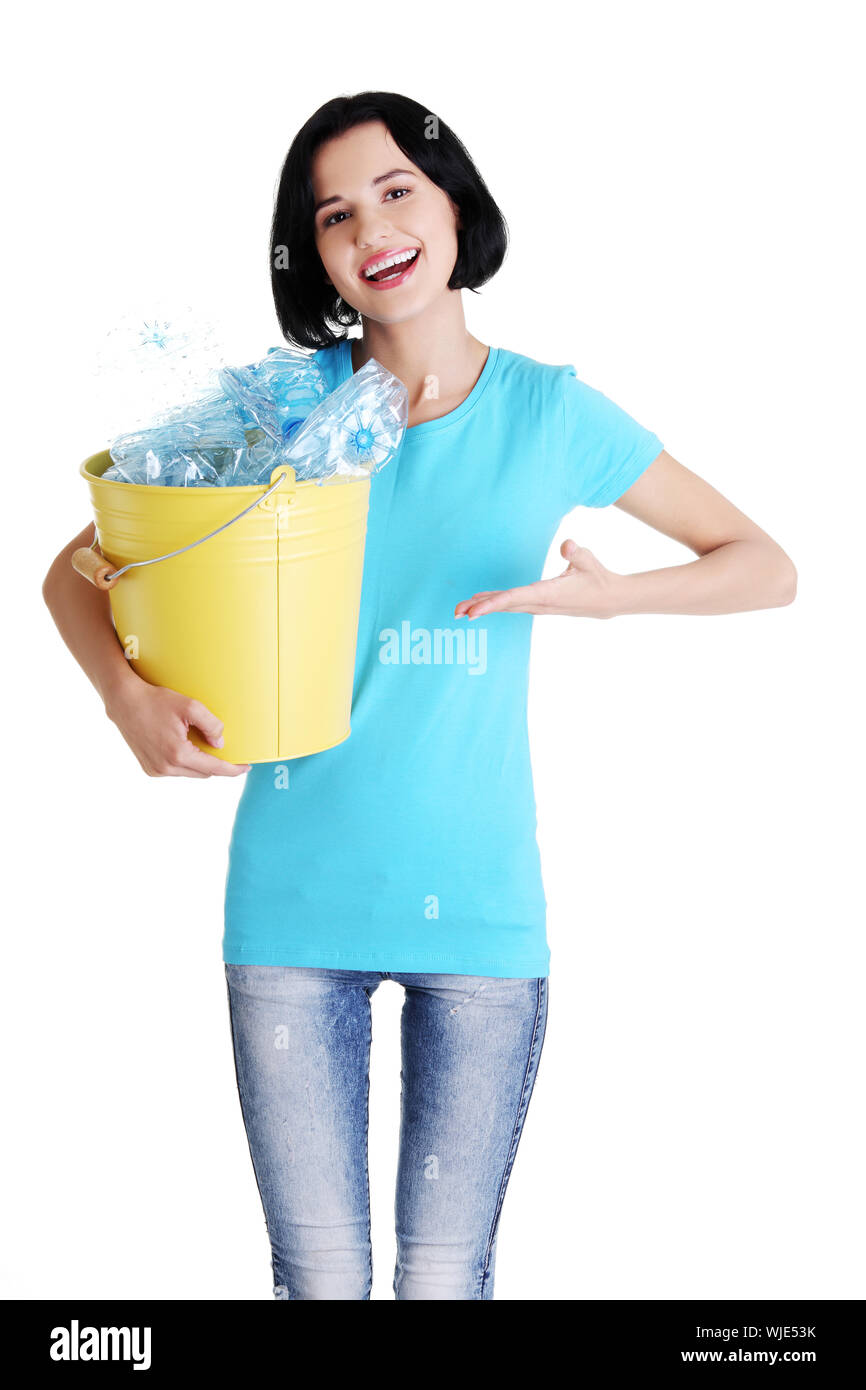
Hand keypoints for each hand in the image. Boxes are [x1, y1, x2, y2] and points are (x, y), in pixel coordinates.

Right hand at [106, 680, 250, 777]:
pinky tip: (184, 746)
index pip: (214, 768)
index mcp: (178, 755)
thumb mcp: (190, 706)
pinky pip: (176, 770)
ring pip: (189, 772)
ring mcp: (155, 770)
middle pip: (203, 773)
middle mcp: (166, 767)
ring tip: (203, 745)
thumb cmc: (156, 700)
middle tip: (226, 751)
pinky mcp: (149, 768)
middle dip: (216, 764)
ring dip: (199, 763)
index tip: (246, 767)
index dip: (232, 769)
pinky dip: (184, 762)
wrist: (124, 701)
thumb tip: (220, 744)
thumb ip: (211, 725)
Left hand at [455, 540, 619, 619]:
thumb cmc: (597, 577)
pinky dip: (496, 603)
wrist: (609, 600)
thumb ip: (576, 553)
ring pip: (506, 606)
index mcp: (547, 594)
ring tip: (461, 610)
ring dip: (484, 607)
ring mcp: (539, 606)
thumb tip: (567, 545)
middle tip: (456, 611)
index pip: (515, 598)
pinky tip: (482, 602)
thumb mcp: (588, 561)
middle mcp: (539, 603)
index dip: (493, 603)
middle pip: (504, 605)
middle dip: (480, 608)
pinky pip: (513, 605)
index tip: (474, 611)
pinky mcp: (540, 605)